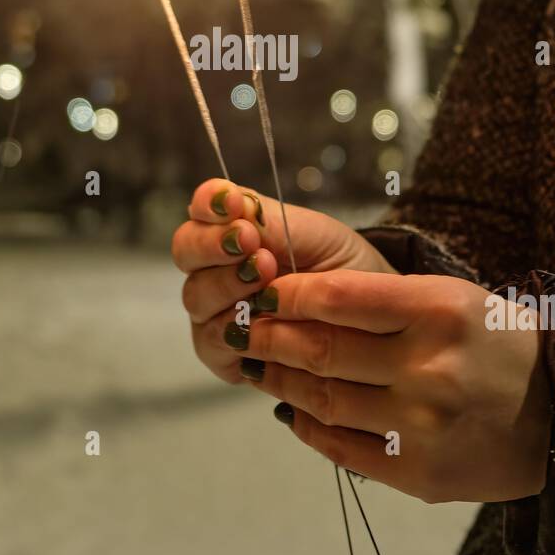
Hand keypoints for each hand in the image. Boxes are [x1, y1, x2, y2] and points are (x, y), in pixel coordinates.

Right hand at [172, 177, 393, 385]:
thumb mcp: (309, 232)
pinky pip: (211, 340)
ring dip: (227, 282)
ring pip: (196, 295)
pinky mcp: (223, 353)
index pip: (201, 208)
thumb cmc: (336, 264)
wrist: (368, 312)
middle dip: (212, 243)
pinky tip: (259, 317)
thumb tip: (227, 202)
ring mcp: (213, 311)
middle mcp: (212, 269)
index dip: (209, 202)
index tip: (232, 201)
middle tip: (248, 240)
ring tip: (266, 274)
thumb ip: (264, 218)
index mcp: (229, 229)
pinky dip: (233, 326)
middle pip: (185, 250)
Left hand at [239, 269, 550, 502]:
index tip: (267, 290)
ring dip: (279, 380)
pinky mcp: (416, 474)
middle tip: (247, 326)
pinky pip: (338, 447)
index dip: (288, 292)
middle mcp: (429, 369)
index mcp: (439, 311)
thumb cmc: (494, 343)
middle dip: (270, 335)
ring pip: (320, 400)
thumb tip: (293, 302)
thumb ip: (380, 299)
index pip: (337, 297)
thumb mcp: (452, 299)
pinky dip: (305, 424)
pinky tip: (292, 408)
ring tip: (260, 365)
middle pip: (319, 349)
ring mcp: (421, 427)